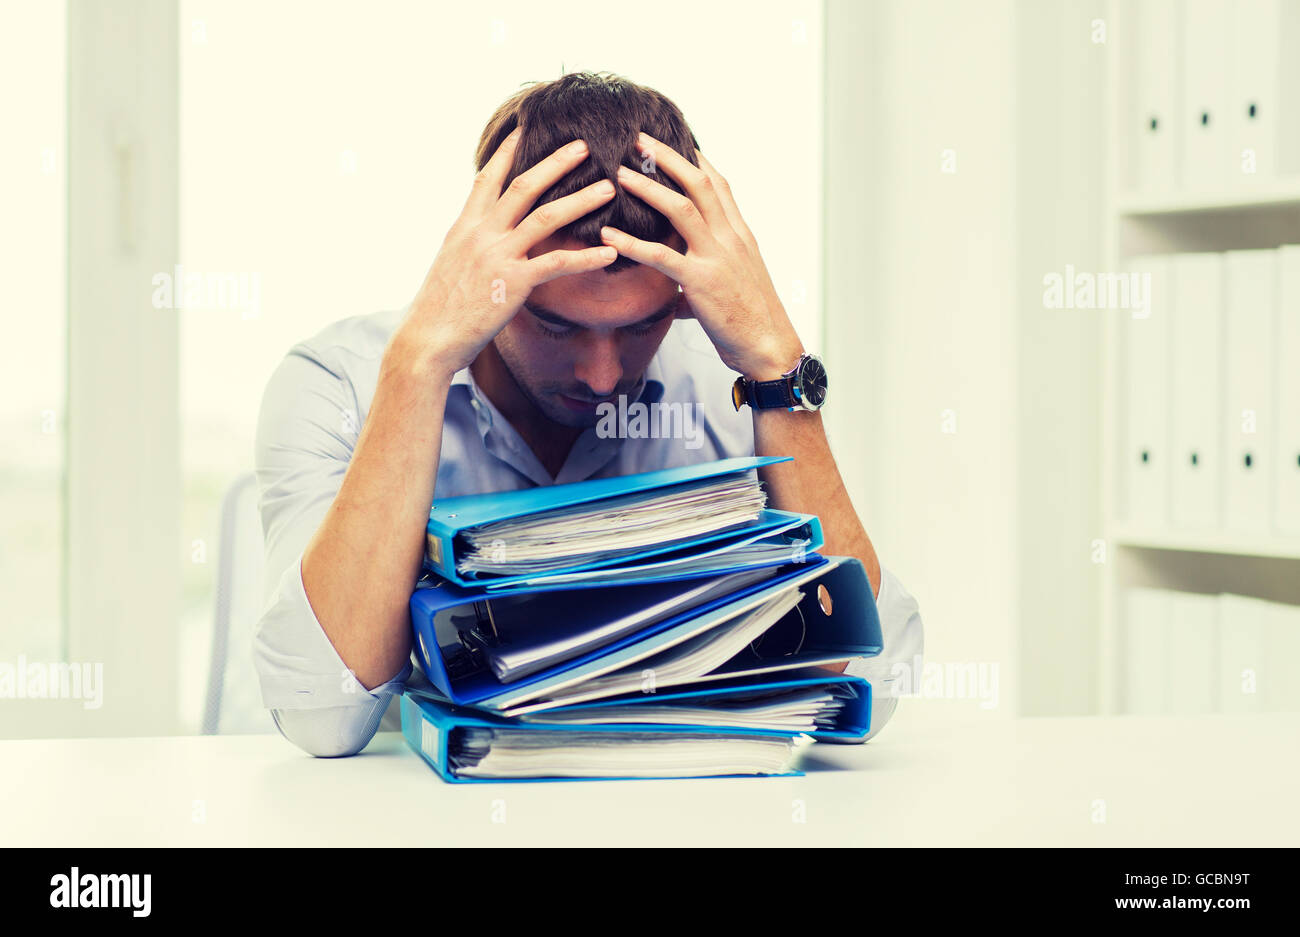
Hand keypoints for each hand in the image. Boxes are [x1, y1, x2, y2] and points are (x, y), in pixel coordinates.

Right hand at [392, 129, 618, 380]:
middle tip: (584, 146)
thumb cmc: (438, 311)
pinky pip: (557, 264)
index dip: (507, 152)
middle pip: (524, 187)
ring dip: (581, 200)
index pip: (488, 179)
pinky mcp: (514, 283)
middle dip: (556, 163)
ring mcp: (498, 256)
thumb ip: (469, 247)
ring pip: (546, 217)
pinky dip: (586, 257)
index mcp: (464, 227)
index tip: (524, 129)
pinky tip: (609, 253)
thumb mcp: (449, 267)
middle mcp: (481, 234)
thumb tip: (480, 240)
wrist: (427, 339)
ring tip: (608, 188)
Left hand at [599, 133, 803, 378]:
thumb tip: (679, 291)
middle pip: (699, 182)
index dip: (695, 158)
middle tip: (639, 139)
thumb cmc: (752, 319)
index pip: (718, 184)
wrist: (768, 345)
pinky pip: (661, 256)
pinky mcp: (700, 282)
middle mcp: (730, 237)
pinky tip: (609, 235)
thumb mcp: (734, 284)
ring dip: (647, 187)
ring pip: (681, 208)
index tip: (674, 139)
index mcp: (740, 234)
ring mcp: (716, 257)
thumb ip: (706, 275)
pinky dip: (632, 243)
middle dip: (667, 157)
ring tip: (619, 174)